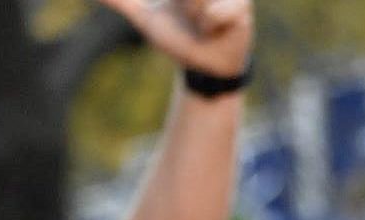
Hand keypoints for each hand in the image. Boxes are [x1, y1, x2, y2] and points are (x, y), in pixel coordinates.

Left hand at [95, 0, 253, 78]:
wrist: (205, 68)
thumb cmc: (179, 38)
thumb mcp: (147, 19)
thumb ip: (123, 2)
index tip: (172, 12)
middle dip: (184, 5)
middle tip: (189, 18)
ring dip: (193, 14)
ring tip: (200, 23)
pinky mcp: (241, 7)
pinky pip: (214, 13)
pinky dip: (208, 24)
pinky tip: (213, 30)